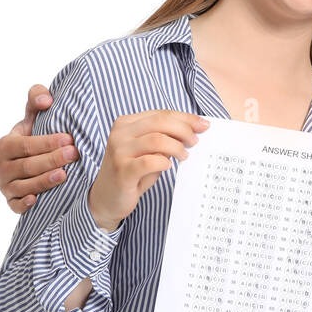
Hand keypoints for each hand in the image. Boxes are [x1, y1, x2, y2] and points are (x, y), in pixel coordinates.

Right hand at [0, 84, 78, 213]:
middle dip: (50, 159)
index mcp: (4, 145)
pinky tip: (36, 200)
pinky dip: (24, 204)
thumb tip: (45, 100)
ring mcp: (6, 185)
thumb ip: (37, 99)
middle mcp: (2, 166)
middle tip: (73, 154)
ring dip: (43, 181)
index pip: (23, 144)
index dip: (45, 142)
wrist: (38, 160)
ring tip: (65, 174)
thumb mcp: (35, 116)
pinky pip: (15, 205)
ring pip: (23, 185)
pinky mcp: (12, 201)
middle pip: (25, 165)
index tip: (68, 138)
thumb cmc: (37, 135)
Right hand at [88, 111, 207, 231]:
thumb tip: (194, 129)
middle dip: (184, 130)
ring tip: (184, 155)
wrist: (108, 198)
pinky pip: (150, 162)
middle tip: (195, 141)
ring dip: (177, 147)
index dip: (185, 118)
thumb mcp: (148, 150)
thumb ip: (164, 137)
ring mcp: (119, 151)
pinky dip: (164, 163)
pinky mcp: (122, 170)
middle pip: (160, 122)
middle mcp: (120, 134)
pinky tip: (168, 167)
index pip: (161, 114)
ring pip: (157, 140)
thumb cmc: (133, 171)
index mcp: (126, 123)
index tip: (203, 124)